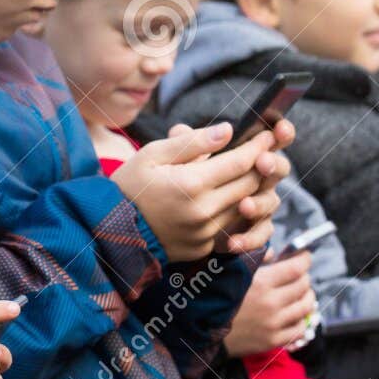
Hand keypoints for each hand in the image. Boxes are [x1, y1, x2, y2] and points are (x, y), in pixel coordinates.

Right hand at [111, 123, 285, 259]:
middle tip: (265, 150)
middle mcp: (203, 211)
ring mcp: (205, 233)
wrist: (110, 232)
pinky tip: (230, 196)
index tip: (269, 134)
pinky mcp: (203, 248)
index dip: (259, 146)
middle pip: (249, 184)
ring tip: (249, 171)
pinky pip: (230, 226)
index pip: (240, 162)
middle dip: (261, 165)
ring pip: (245, 206)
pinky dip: (235, 209)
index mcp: (191, 184)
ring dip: (252, 188)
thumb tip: (228, 130)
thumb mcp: (152, 154)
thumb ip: (192, 142)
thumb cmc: (129, 186)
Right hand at [223, 251, 316, 357]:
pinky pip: (299, 328)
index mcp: (261, 283)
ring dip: (306, 297)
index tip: (304, 256)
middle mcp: (271, 304)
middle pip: (304, 286)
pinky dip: (301, 319)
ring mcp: (274, 324)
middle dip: (304, 276)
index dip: (304, 259)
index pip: (297, 268)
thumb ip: (253, 258)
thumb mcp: (230, 270)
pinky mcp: (272, 340)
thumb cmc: (214, 296)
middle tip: (299, 274)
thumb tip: (274, 254)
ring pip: (306, 307)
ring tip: (300, 294)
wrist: (201, 330)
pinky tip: (293, 314)